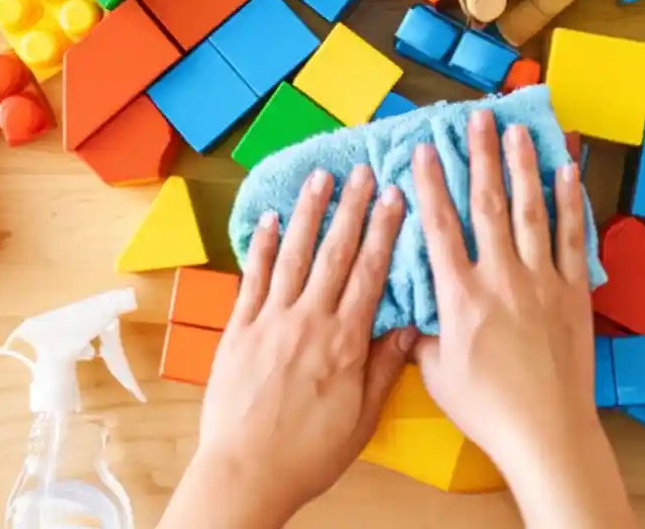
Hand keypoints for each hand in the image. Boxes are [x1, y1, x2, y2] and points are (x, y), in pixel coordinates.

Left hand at [159, 165, 413, 528]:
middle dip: (351, 208)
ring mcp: (270, 322)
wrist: (245, 473)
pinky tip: (273, 221)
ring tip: (319, 178)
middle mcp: (308, 322)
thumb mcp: (362, 419)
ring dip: (309, 214)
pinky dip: (264, 248)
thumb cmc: (308, 455)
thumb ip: (384, 369)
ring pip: (294, 256)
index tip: (395, 198)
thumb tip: (406, 327)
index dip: (384, 232)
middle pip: (335, 254)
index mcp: (344, 343)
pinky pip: (253, 280)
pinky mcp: (239, 331)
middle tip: (362, 171)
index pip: (370, 274)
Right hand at [411, 110, 635, 528]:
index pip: (440, 228)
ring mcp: (542, 281)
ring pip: (531, 210)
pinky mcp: (573, 292)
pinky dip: (570, 201)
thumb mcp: (437, 374)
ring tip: (518, 130)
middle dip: (480, 157)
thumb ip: (421, 336)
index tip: (423, 150)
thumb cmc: (487, 409)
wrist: (546, 432)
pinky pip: (572, 237)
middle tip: (478, 119)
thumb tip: (405, 315)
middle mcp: (500, 278)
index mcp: (460, 297)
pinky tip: (566, 172)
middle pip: (488, 205)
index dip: (430, 184)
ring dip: (523, 166)